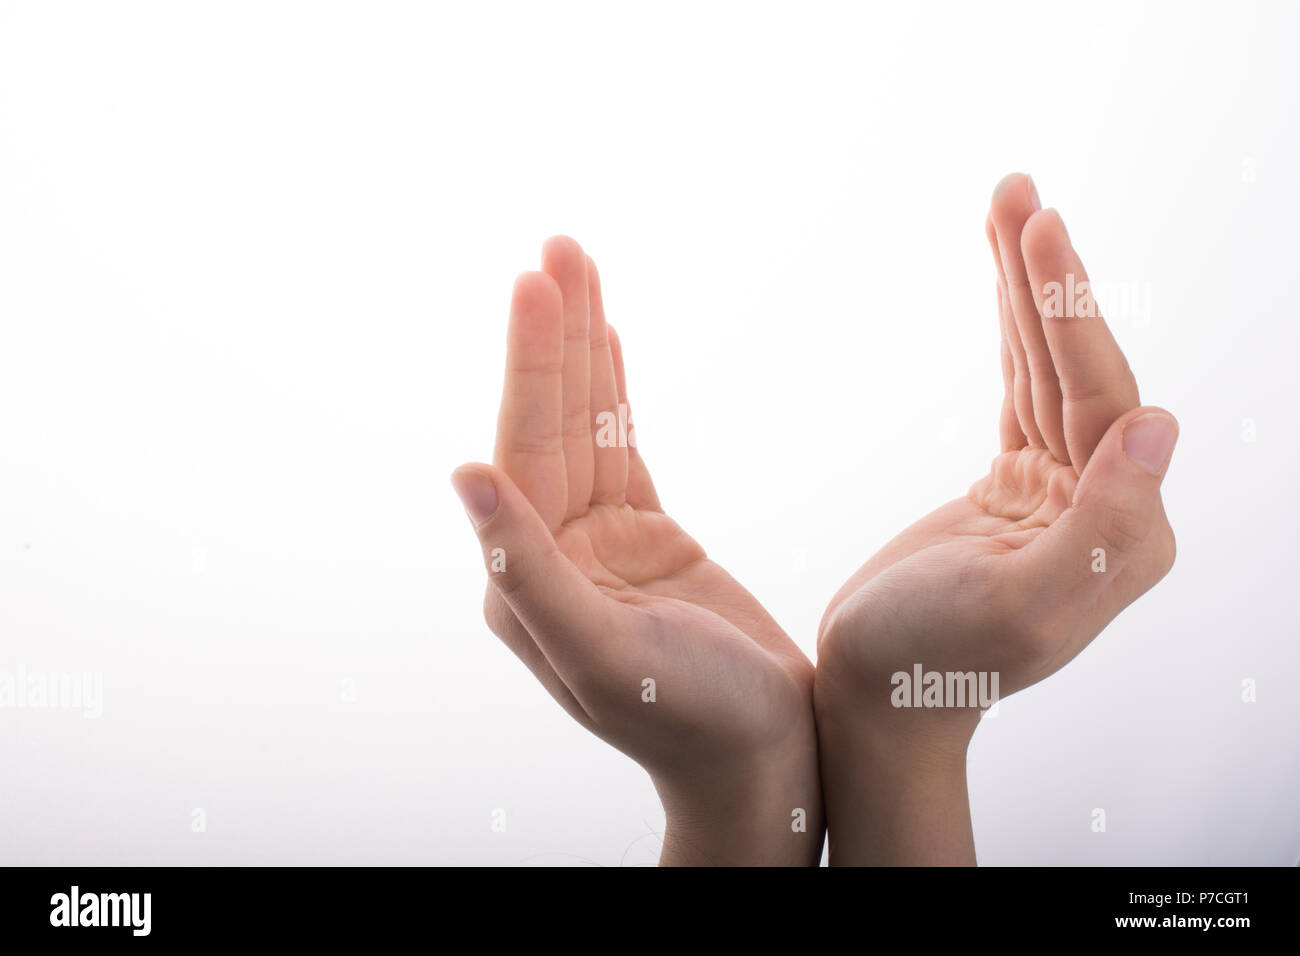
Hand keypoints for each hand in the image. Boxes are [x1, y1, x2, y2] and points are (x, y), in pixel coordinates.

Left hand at [453, 237, 821, 864]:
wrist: (764, 758)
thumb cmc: (689, 720)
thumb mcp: (605, 650)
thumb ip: (528, 567)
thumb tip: (463, 474)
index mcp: (521, 581)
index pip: (524, 450)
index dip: (533, 364)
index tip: (538, 281)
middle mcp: (547, 554)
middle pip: (550, 423)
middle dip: (554, 335)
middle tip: (560, 247)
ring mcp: (595, 542)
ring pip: (586, 425)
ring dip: (582, 348)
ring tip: (578, 265)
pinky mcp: (642, 536)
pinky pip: (622, 448)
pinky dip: (614, 391)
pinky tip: (607, 341)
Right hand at [814, 174, 1178, 863]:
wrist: (877, 694)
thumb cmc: (931, 661)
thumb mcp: (1018, 607)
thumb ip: (1101, 527)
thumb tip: (1160, 426)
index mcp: (1124, 535)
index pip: (1104, 400)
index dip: (1069, 312)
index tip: (1040, 226)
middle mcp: (1108, 505)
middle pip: (1081, 370)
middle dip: (1049, 279)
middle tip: (1019, 191)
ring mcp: (1063, 491)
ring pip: (1050, 370)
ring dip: (1028, 288)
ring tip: (1008, 202)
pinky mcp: (1019, 483)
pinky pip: (1021, 389)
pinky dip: (1011, 330)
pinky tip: (1002, 280)